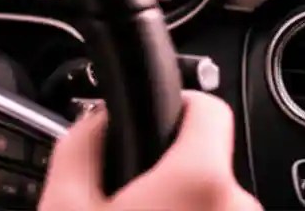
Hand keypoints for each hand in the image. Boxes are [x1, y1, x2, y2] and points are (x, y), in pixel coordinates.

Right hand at [40, 91, 259, 210]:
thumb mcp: (64, 208)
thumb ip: (82, 146)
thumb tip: (95, 120)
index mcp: (200, 179)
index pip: (208, 107)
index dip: (175, 104)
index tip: (151, 118)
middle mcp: (240, 206)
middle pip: (204, 162)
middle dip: (167, 173)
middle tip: (123, 203)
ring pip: (211, 203)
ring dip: (180, 208)